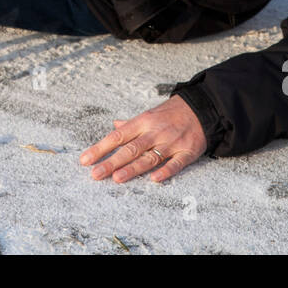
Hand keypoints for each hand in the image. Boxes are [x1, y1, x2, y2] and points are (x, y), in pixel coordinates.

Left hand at [79, 95, 206, 183]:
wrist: (202, 108)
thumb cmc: (170, 114)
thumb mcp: (149, 114)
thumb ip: (131, 124)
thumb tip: (114, 126)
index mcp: (142, 122)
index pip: (117, 137)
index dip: (100, 148)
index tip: (85, 160)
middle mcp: (155, 132)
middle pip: (130, 149)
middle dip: (111, 162)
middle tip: (95, 174)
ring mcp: (171, 142)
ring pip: (149, 157)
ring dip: (133, 168)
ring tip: (117, 178)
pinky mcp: (187, 151)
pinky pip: (176, 163)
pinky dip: (166, 171)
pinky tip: (154, 179)